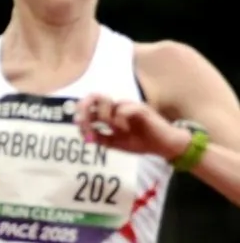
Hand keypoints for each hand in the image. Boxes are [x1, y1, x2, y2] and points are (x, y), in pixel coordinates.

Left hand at [73, 94, 190, 159]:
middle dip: (85, 110)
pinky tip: (123, 130)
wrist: (162, 145)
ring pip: (106, 102)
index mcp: (111, 113)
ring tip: (109, 128)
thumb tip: (84, 134)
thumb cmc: (140, 142)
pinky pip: (123, 109)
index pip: (90, 107)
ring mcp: (129, 106)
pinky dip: (118, 121)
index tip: (84, 133)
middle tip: (87, 127)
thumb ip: (100, 137)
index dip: (81, 118)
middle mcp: (118, 107)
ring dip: (102, 116)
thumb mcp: (114, 143)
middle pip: (94, 97)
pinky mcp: (141, 109)